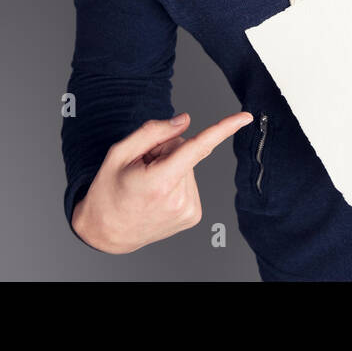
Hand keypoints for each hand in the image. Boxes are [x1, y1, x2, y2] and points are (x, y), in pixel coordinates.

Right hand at [72, 111, 253, 253]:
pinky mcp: (193, 215)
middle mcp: (179, 199)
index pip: (198, 148)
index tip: (245, 118)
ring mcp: (188, 210)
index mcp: (160, 182)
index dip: (223, 129)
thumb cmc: (108, 192)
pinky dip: (176, 182)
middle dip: (166, 152)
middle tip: (143, 168)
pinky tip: (158, 193)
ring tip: (148, 184)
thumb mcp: (119, 154)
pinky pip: (190, 182)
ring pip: (189, 167)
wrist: (106, 233)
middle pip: (186, 151)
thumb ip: (153, 132)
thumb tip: (185, 121)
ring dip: (170, 168)